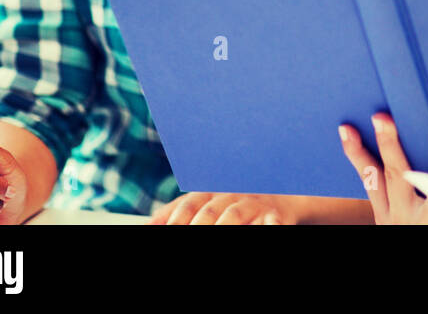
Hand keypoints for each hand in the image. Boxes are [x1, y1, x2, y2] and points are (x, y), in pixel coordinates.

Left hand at [147, 192, 286, 224]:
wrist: (278, 199)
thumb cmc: (232, 206)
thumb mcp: (206, 204)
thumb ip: (178, 212)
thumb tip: (148, 224)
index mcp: (211, 192)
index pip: (189, 203)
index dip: (177, 217)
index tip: (166, 229)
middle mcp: (231, 195)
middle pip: (210, 210)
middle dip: (197, 225)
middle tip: (188, 234)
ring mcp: (253, 204)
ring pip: (236, 214)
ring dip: (225, 225)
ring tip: (220, 231)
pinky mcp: (275, 215)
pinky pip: (271, 220)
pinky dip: (268, 225)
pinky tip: (266, 227)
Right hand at [338, 114, 427, 223]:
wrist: (423, 277)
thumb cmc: (410, 231)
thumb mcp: (391, 221)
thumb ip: (390, 192)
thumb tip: (388, 155)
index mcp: (387, 213)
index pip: (369, 179)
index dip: (357, 154)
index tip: (347, 128)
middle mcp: (402, 217)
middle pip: (395, 176)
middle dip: (388, 145)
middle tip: (383, 118)